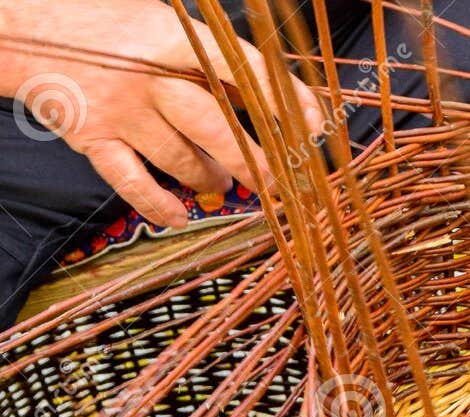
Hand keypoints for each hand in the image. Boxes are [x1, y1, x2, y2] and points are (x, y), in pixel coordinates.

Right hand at [0, 0, 320, 228]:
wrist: (21, 25)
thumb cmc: (107, 26)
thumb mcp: (163, 27)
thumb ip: (210, 61)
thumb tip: (271, 98)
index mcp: (170, 40)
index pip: (241, 70)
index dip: (284, 100)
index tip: (316, 126)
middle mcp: (149, 77)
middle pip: (218, 128)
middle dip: (256, 162)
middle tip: (278, 181)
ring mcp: (121, 111)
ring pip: (183, 160)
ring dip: (212, 179)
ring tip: (221, 180)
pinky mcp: (92, 138)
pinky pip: (133, 183)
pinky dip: (160, 205)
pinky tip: (180, 216)